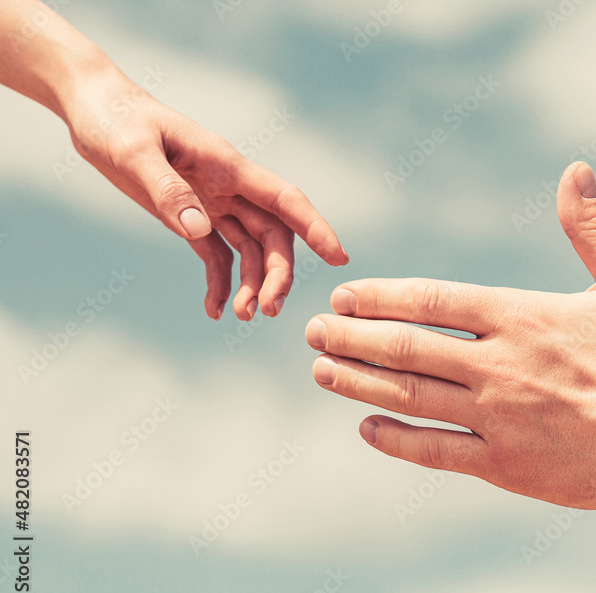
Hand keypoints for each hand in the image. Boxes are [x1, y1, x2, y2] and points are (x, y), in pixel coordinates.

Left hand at [63, 69, 347, 320]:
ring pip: (251, 249)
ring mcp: (214, 203)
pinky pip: (217, 256)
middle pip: (273, 235)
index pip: (285, 200)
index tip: (339, 257)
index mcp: (228, 166)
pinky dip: (220, 283)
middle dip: (277, 274)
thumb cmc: (116, 121)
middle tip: (266, 310)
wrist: (95, 111)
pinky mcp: (191, 217)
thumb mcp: (133, 152)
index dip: (315, 228)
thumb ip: (168, 190)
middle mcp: (230, 187)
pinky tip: (213, 309)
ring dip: (251, 283)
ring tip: (240, 317)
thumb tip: (201, 230)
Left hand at [305, 162, 595, 509]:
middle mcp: (498, 365)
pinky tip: (365, 426)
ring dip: (359, 379)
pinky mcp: (505, 465)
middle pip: (405, 347)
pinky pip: (435, 452)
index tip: (344, 296)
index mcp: (522, 316)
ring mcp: (498, 418)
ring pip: (409, 396)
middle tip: (312, 330)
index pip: (431, 300)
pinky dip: (395, 438)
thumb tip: (576, 170)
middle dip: (351, 336)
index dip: (379, 297)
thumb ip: (593, 228)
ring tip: (322, 369)